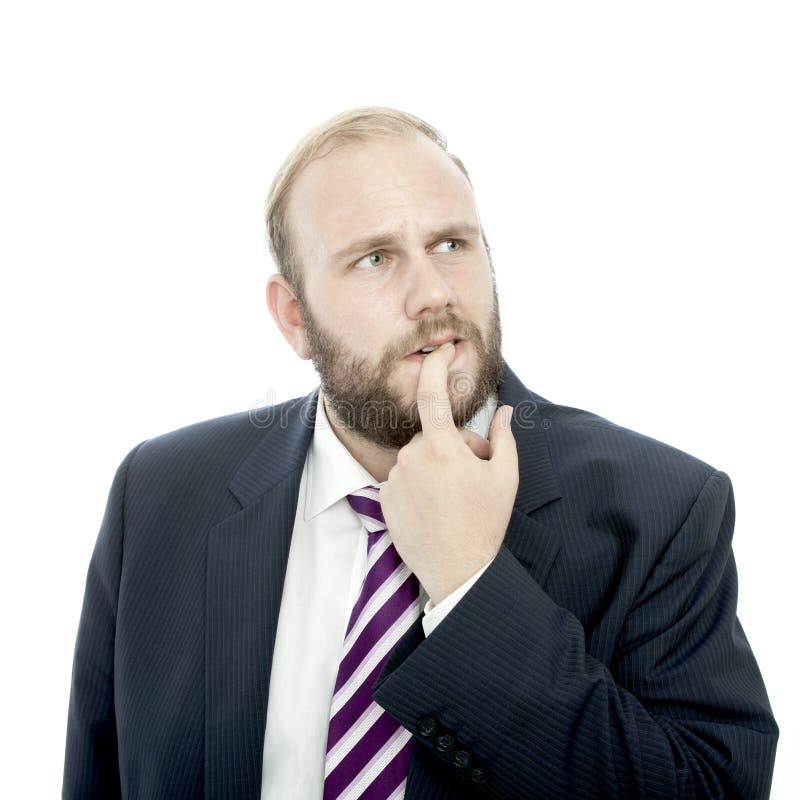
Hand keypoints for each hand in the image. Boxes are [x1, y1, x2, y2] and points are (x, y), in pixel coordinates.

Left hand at [379, 341, 518, 604]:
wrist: (458, 570)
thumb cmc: (486, 521)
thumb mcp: (505, 476)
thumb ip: (503, 437)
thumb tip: (504, 411)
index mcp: (441, 447)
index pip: (432, 394)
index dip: (436, 368)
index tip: (440, 352)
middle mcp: (411, 458)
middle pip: (433, 435)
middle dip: (454, 445)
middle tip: (474, 472)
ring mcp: (394, 480)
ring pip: (417, 457)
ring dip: (435, 466)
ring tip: (455, 496)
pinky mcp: (384, 499)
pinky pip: (402, 478)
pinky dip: (418, 485)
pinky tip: (435, 508)